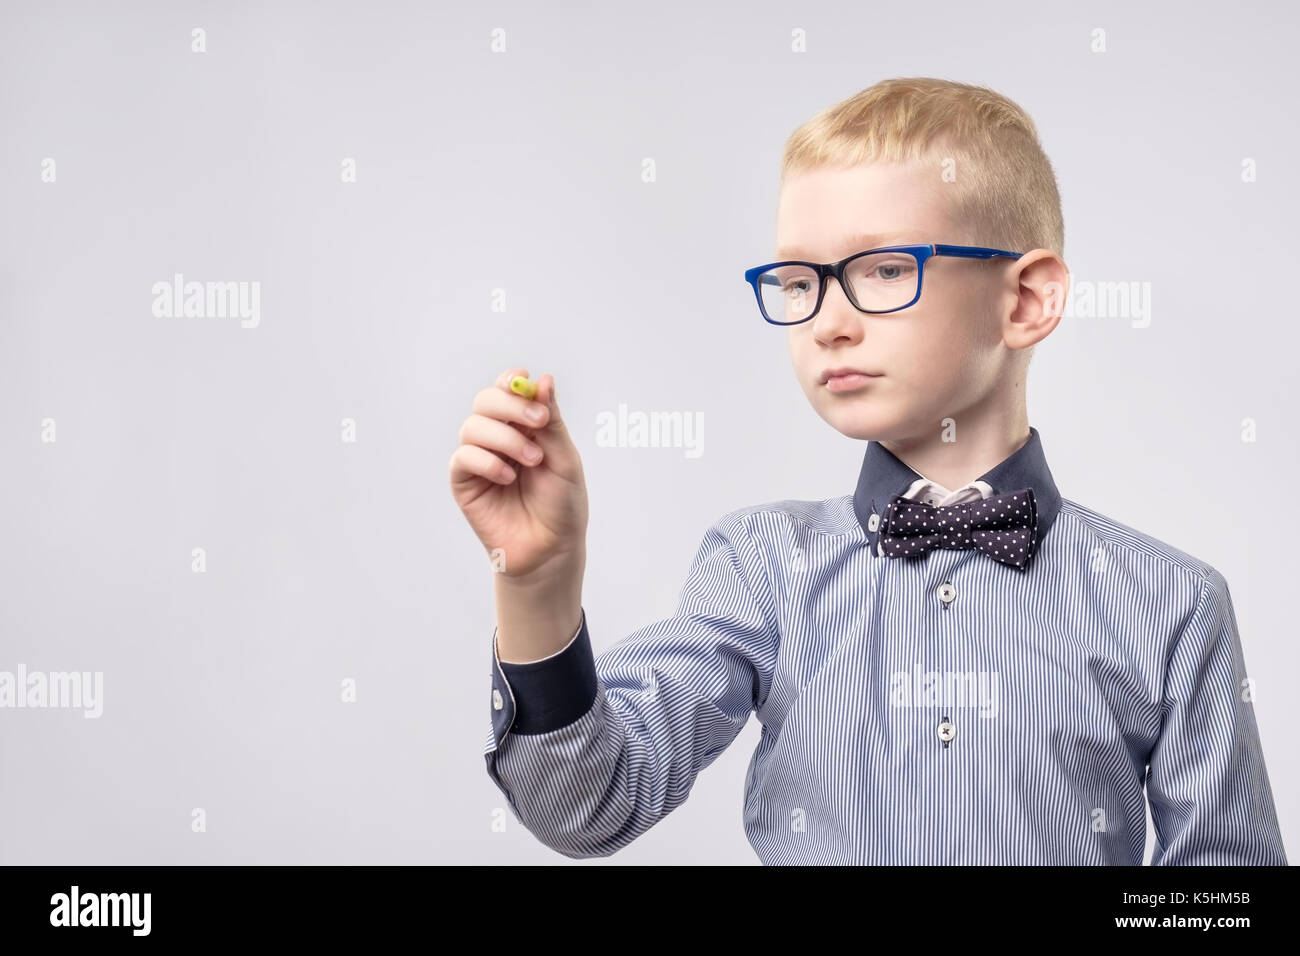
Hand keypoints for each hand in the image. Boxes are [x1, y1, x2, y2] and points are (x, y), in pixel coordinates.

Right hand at [449, 368, 588, 579]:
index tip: (528, 387)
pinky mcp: (464, 483)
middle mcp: (497, 438)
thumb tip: (544, 380)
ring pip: (472, 426)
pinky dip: (486, 461)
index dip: (512, 382)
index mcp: (523, 427)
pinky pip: (463, 457)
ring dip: (505, 438)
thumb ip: (552, 421)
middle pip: (485, 401)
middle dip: (510, 405)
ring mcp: (479, 459)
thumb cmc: (562, 504)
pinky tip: (507, 478)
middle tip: (538, 422)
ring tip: (532, 461)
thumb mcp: (565, 458)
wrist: (552, 549)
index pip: (507, 390)